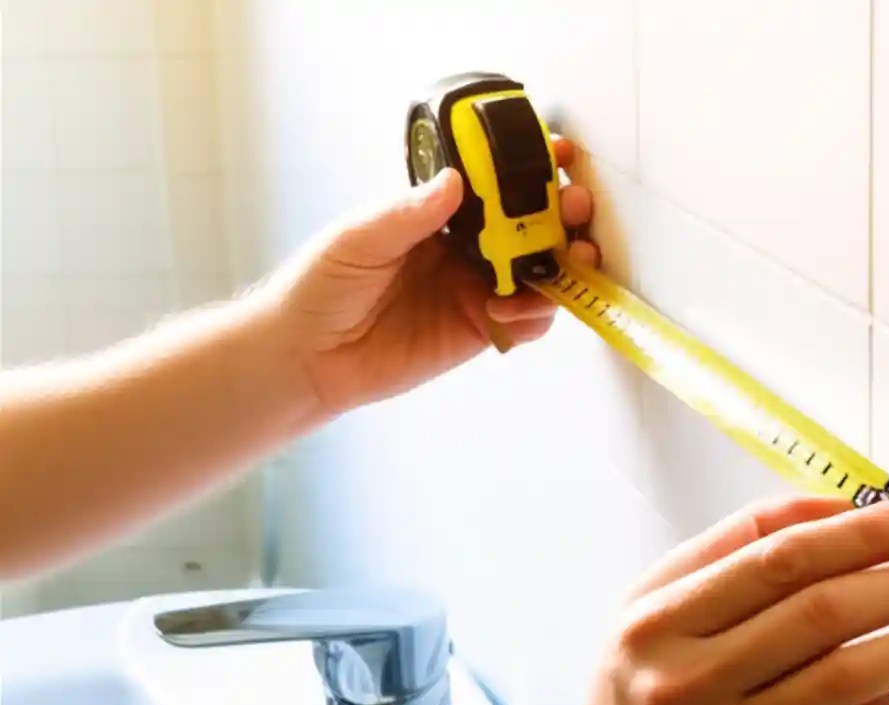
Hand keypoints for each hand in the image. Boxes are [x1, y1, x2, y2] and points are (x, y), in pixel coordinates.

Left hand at [262, 138, 599, 414]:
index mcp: (437, 214)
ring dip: (562, 263)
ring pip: (537, 272)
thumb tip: (456, 181)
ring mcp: (475, 289)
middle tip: (575, 206)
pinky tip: (519, 307)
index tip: (556, 154)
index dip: (527, 169)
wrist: (304, 357)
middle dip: (560, 214)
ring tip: (571, 257)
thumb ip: (408, 213)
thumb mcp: (358, 238)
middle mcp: (464, 248)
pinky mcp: (479, 331)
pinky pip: (525, 320)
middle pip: (528, 226)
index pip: (493, 185)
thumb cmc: (320, 286)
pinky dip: (536, 313)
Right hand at [590, 498, 888, 704]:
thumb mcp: (656, 602)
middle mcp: (685, 681)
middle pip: (819, 610)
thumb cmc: (643, 679)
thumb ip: (732, 546)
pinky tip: (880, 684)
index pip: (778, 556)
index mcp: (659, 621)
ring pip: (844, 675)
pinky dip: (880, 701)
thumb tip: (836, 509)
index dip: (858, 531)